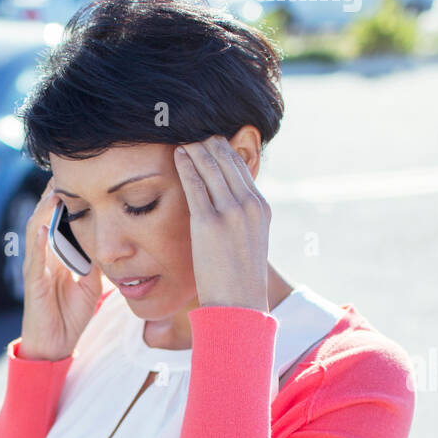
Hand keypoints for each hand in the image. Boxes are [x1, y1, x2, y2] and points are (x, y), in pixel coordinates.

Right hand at [20, 177, 105, 360]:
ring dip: (45, 211)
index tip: (83, 174)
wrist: (56, 345)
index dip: (68, 197)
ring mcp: (36, 268)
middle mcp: (43, 256)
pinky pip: (34, 260)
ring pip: (36, 231)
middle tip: (67, 170)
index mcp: (57, 253)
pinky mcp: (33, 285)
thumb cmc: (70, 314)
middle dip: (54, 194)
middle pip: (45, 217)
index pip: (60, 218)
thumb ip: (95, 261)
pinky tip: (44, 227)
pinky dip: (38, 243)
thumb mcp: (91, 282)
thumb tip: (107, 243)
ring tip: (55, 189)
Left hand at [173, 135, 271, 311]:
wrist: (238, 304)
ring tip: (181, 140)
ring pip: (210, 166)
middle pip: (226, 159)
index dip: (222, 149)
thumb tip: (227, 209)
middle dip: (207, 143)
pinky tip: (176, 155)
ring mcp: (230, 212)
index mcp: (261, 207)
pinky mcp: (209, 222)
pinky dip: (185, 165)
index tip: (207, 140)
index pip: (241, 167)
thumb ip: (241, 220)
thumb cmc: (239, 279)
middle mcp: (249, 204)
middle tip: (191, 133)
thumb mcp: (249, 242)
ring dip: (194, 149)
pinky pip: (195, 183)